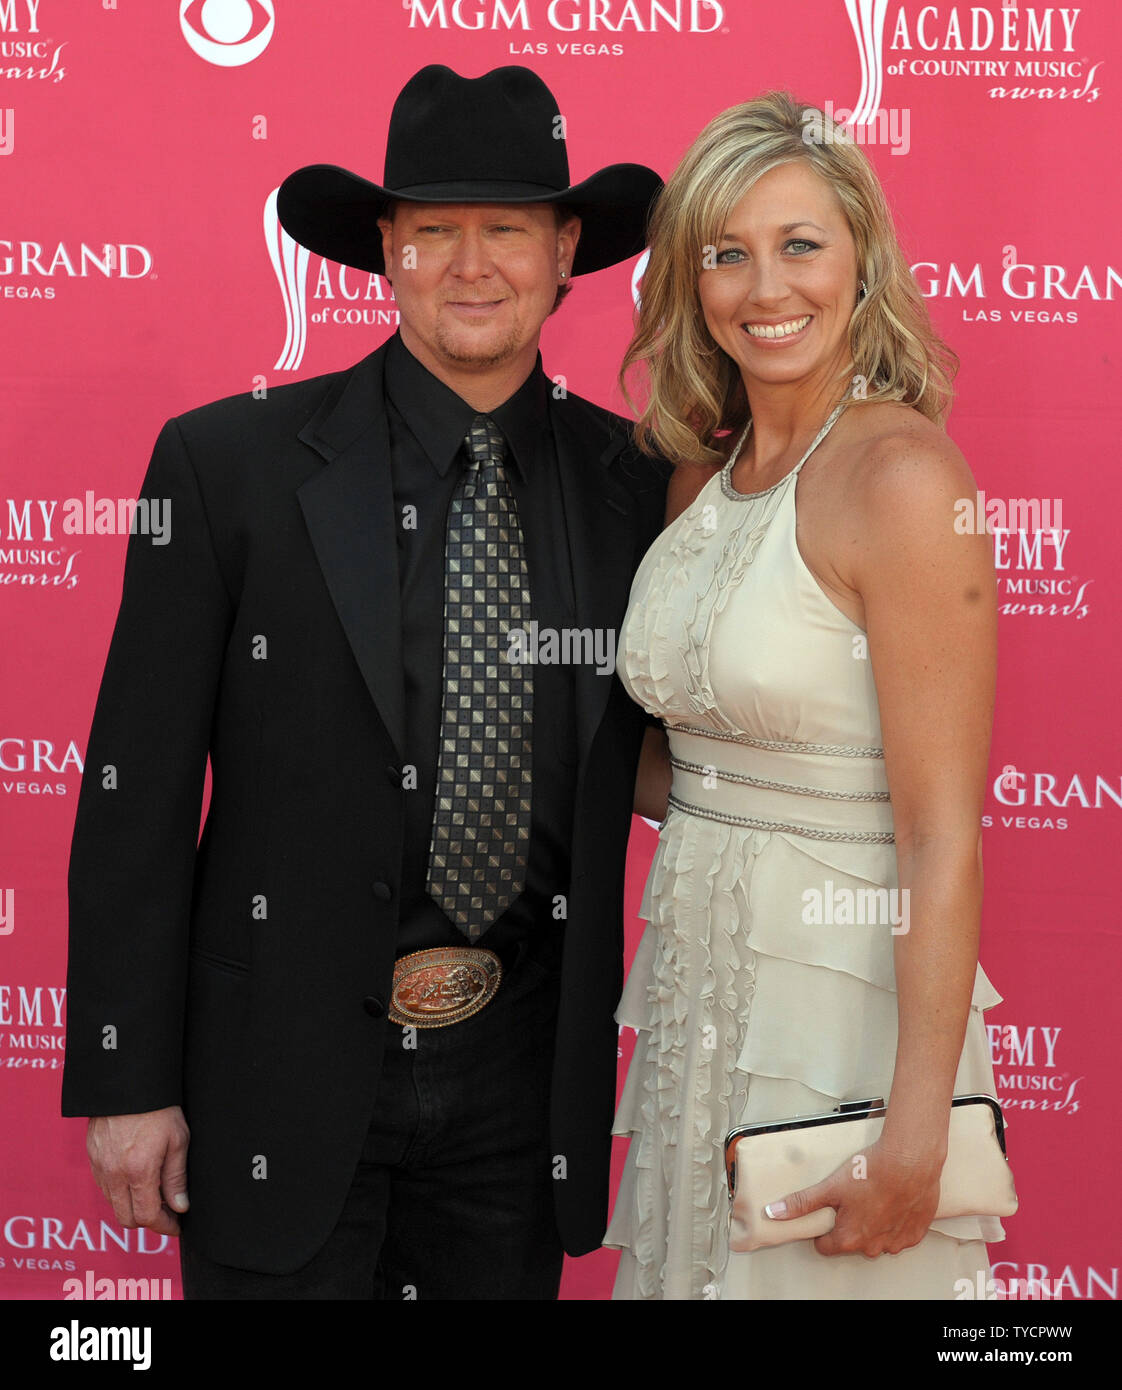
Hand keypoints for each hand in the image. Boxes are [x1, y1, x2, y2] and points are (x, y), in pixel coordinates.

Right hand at [86, 1107, 189, 1237]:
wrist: (128, 1082)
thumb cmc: (158, 1108)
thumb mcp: (178, 1140)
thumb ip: (176, 1177)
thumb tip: (180, 1206)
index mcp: (138, 1172)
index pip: (147, 1216)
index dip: (164, 1226)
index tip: (176, 1226)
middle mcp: (114, 1174)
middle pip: (126, 1218)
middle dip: (148, 1220)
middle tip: (167, 1212)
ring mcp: (99, 1166)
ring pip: (114, 1204)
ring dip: (133, 1205)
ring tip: (155, 1193)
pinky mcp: (92, 1157)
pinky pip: (104, 1186)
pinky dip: (120, 1191)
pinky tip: (137, 1178)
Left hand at [765, 1138, 941, 1257]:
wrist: (909, 1161)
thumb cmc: (872, 1172)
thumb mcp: (830, 1186)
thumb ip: (802, 1203)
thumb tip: (775, 1212)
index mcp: (850, 1238)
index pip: (825, 1247)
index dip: (822, 1230)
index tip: (827, 1214)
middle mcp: (874, 1246)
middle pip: (852, 1242)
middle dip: (850, 1225)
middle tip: (852, 1199)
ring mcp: (896, 1241)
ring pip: (877, 1240)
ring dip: (874, 1225)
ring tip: (873, 1198)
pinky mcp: (915, 1233)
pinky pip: (900, 1235)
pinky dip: (895, 1222)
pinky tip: (892, 1203)